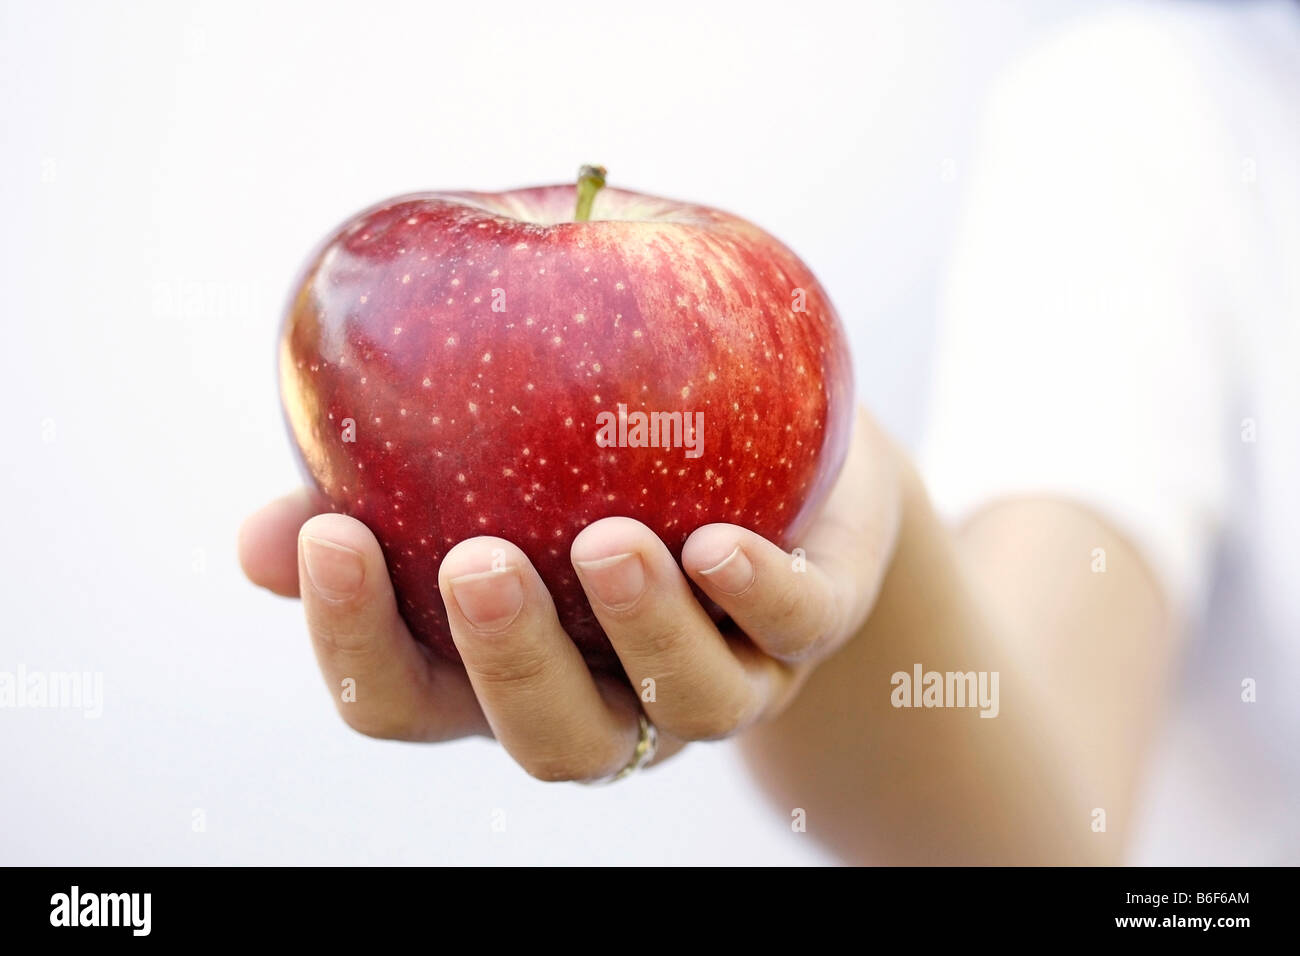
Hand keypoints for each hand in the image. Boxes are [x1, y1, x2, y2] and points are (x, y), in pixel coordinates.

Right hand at [238, 407, 900, 780]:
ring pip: (685, 703)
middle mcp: (612, 695)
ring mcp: (720, 671)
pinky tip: (718, 542)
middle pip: (552, 740)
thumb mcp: (482, 469)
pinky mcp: (810, 623)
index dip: (356, 643)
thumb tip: (257, 535)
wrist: (770, 448)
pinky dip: (757, 593)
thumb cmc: (588, 459)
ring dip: (642, 630)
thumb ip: (379, 493)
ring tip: (608, 543)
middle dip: (509, 661)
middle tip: (476, 565)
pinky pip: (795, 626)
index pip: (410, 700)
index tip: (325, 536)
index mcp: (509, 669)